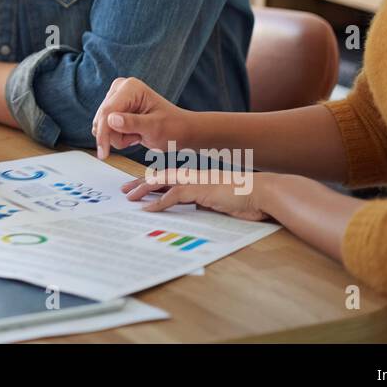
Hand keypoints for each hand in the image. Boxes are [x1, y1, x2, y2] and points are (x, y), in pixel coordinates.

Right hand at [91, 76, 188, 159]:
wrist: (180, 130)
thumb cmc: (173, 127)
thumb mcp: (155, 128)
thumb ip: (132, 123)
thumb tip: (110, 120)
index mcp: (130, 88)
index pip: (107, 112)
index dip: (104, 134)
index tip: (104, 153)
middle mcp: (120, 88)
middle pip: (102, 119)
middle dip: (117, 136)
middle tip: (138, 138)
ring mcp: (116, 98)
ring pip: (101, 125)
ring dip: (118, 138)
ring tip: (137, 135)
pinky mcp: (114, 109)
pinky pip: (104, 128)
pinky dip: (118, 137)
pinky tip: (132, 135)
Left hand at [121, 169, 272, 221]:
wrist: (262, 193)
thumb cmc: (244, 198)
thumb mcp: (217, 201)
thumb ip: (202, 202)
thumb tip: (192, 210)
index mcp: (196, 178)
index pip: (168, 178)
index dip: (151, 182)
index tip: (136, 188)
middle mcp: (193, 176)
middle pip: (160, 177)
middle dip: (140, 183)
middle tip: (124, 191)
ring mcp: (196, 181)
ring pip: (162, 183)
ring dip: (144, 190)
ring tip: (129, 198)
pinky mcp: (200, 190)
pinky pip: (174, 196)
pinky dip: (159, 203)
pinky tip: (148, 209)